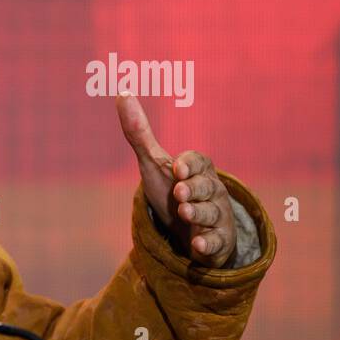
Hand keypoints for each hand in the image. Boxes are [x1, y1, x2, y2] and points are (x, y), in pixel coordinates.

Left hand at [115, 91, 236, 267]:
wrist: (189, 228)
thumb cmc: (171, 189)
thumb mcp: (152, 163)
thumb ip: (138, 132)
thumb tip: (121, 93)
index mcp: (198, 170)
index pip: (197, 162)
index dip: (188, 164)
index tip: (176, 168)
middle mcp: (212, 191)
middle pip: (207, 187)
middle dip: (194, 188)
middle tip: (180, 191)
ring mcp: (217, 217)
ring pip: (211, 213)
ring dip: (198, 212)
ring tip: (185, 212)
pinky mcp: (217, 242)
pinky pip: (216, 243)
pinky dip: (208, 244)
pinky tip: (198, 246)